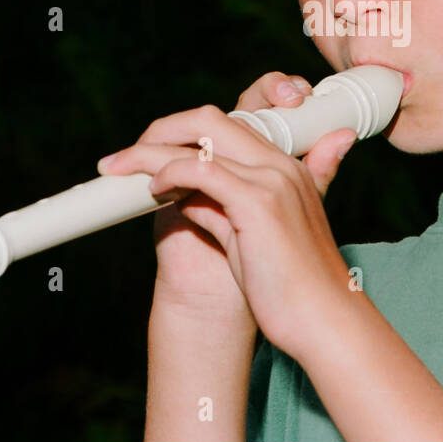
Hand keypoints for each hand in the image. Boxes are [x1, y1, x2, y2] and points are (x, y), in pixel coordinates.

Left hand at [96, 72, 351, 330]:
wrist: (323, 322)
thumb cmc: (289, 291)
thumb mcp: (250, 239)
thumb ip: (220, 210)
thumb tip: (183, 196)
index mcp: (287, 170)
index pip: (230, 127)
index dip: (185, 134)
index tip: (150, 153)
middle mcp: (281, 166)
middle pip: (211, 119)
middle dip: (162, 129)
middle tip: (125, 155)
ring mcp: (272, 179)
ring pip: (200, 136)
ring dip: (150, 149)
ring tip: (119, 166)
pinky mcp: (258, 202)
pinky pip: (200, 169)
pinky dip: (168, 172)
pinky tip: (151, 190)